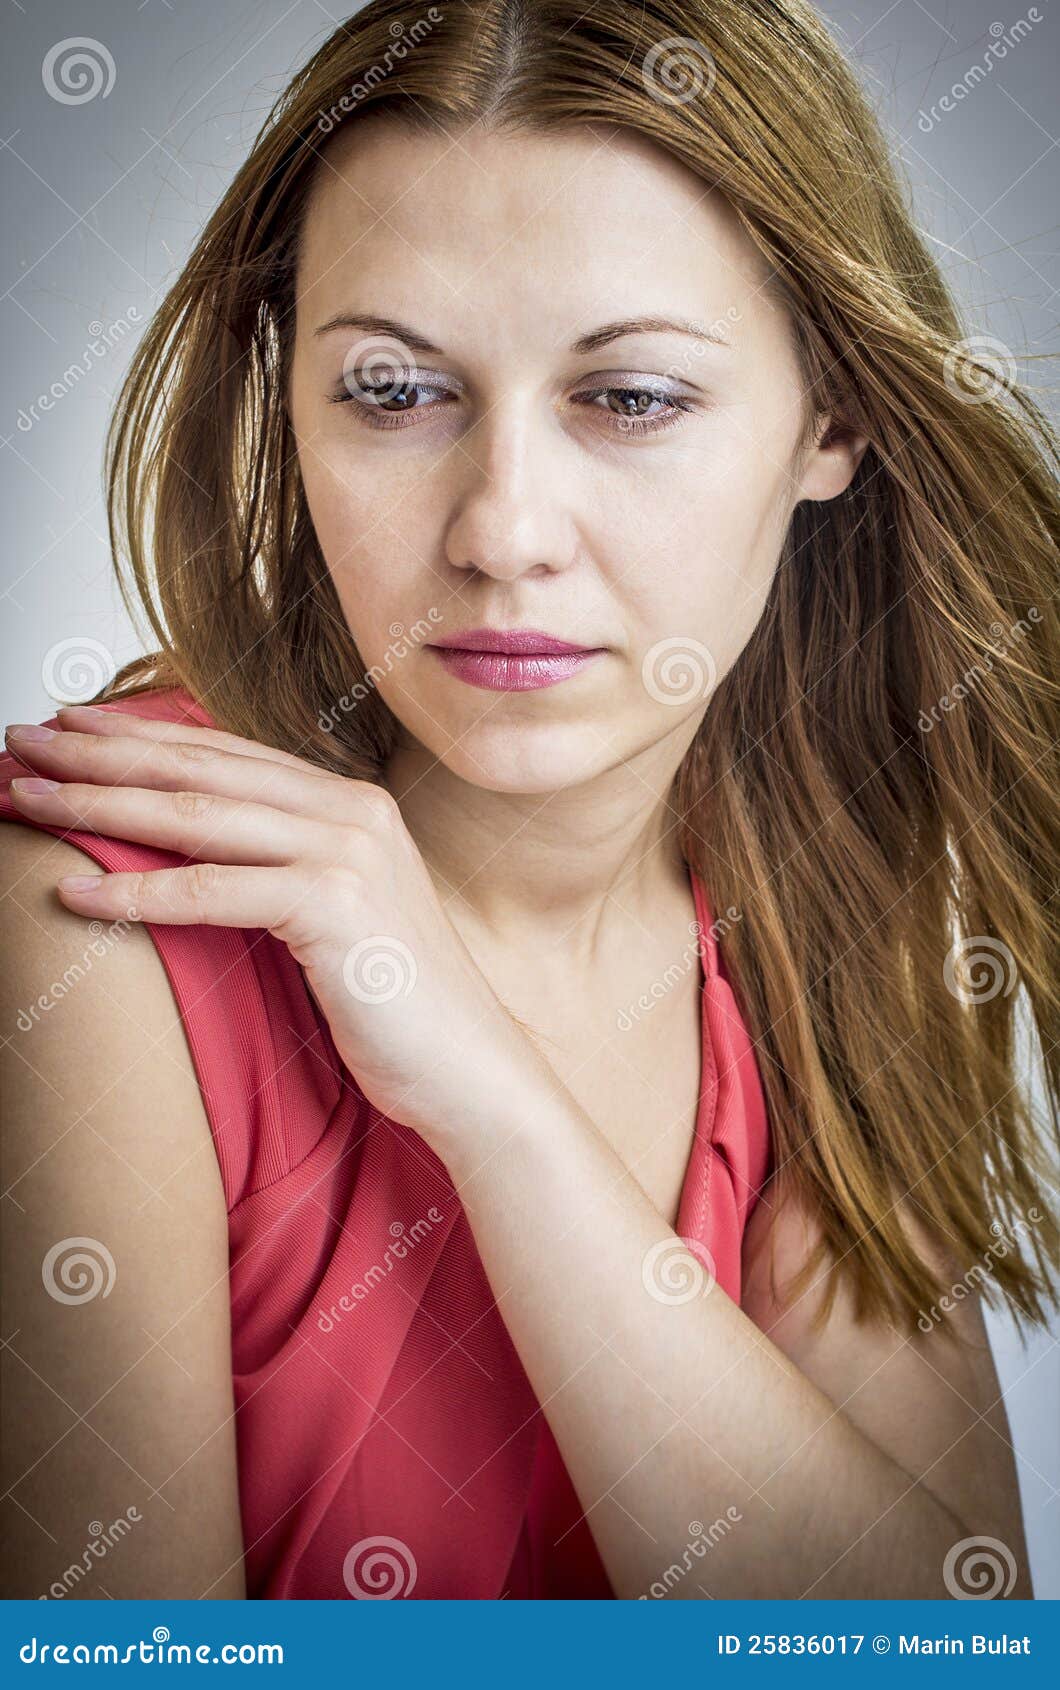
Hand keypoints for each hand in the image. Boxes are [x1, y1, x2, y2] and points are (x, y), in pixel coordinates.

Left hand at [4, 706, 535, 1151]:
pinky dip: (137, 892)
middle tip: (18, 744)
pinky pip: (214, 891)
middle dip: (98, 754)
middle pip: (199, 770)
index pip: (223, 752)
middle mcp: (351, 811)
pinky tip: (75, 896)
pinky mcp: (337, 906)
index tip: (65, 728)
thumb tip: (190, 845)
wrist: (469, 1067)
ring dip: (97, 805)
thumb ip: (280, 864)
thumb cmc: (394, 1002)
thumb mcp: (334, 912)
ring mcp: (348, 853)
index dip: (137, 735)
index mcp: (350, 802)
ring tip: (23, 799)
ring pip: (196, 816)